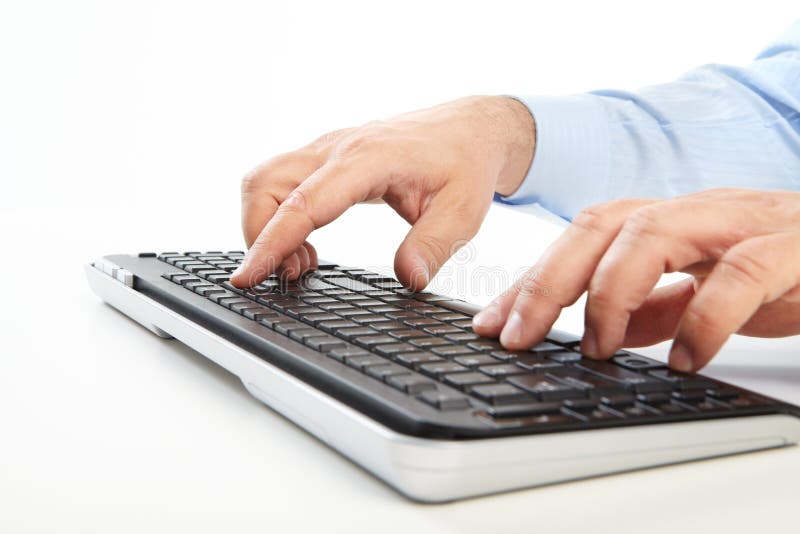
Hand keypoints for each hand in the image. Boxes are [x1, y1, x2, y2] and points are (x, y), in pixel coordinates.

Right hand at [230, 96, 534, 288]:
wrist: (468, 128)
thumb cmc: (465, 164)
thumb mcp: (463, 212)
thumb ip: (433, 246)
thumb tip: (407, 280)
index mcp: (369, 159)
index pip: (305, 203)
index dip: (272, 242)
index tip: (248, 275)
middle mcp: (337, 148)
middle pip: (264, 185)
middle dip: (258, 236)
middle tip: (292, 275)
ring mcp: (326, 149)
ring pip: (263, 181)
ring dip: (264, 226)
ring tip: (302, 263)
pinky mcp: (323, 158)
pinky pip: (279, 184)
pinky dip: (277, 218)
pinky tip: (307, 246)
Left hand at [472, 188, 799, 371]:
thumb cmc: (788, 263)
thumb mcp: (704, 290)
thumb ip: (658, 305)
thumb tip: (604, 331)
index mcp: (668, 221)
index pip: (581, 239)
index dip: (531, 279)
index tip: (491, 324)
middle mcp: (694, 212)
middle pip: (601, 226)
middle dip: (548, 281)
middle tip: (518, 336)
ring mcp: (741, 223)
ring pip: (654, 234)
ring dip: (611, 294)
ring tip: (597, 347)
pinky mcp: (792, 248)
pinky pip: (741, 275)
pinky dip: (704, 320)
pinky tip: (683, 359)